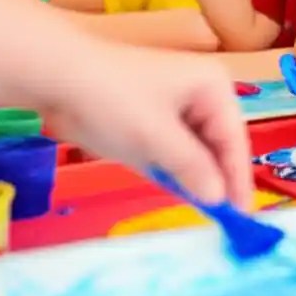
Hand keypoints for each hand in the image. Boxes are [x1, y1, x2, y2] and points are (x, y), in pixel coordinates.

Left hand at [41, 42, 252, 207]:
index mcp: (214, 88)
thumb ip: (192, 169)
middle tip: (222, 219)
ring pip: (195, 152)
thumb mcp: (156, 138)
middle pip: (217, 146)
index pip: (234, 140)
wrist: (54, 76)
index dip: (238, 180)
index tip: (242, 216)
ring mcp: (176, 107)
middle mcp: (201, 95)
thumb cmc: (112, 100)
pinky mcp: (152, 120)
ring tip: (204, 212)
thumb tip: (220, 199)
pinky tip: (178, 192)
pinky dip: (173, 171)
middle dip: (217, 180)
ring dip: (195, 179)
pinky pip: (173, 151)